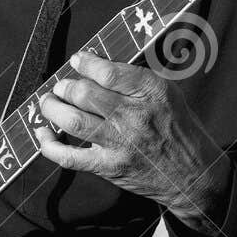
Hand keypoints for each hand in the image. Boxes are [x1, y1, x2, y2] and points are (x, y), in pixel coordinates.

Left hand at [36, 48, 230, 224]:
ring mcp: (121, 144)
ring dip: (53, 109)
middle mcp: (135, 116)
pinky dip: (50, 146)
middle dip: (65, 86)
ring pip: (74, 121)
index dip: (86, 63)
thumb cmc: (179, 130)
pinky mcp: (110, 167)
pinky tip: (42, 135)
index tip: (77, 60)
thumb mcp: (169, 95)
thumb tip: (98, 65)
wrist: (193, 176)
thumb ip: (136, 80)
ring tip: (48, 102)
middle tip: (61, 86)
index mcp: (153, 92)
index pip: (109, 72)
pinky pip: (70, 157)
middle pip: (85, 93)